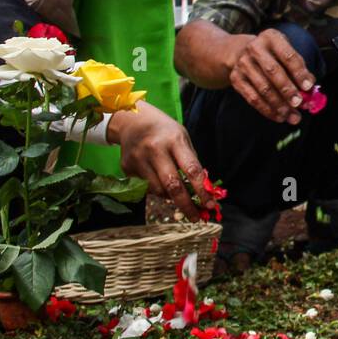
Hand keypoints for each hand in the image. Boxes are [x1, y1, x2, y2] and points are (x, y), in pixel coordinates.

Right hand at [106, 102, 215, 219]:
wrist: (132, 121)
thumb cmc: (164, 131)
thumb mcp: (182, 138)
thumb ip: (191, 163)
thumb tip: (203, 191)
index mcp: (174, 140)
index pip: (192, 170)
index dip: (202, 191)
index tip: (210, 205)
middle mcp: (155, 150)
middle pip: (173, 186)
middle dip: (186, 205)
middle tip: (196, 218)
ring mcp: (138, 159)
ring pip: (159, 191)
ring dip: (170, 196)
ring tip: (175, 190)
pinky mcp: (127, 168)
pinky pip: (146, 188)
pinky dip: (156, 189)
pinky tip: (156, 176)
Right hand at [227, 28, 315, 123]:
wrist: (239, 52)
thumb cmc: (271, 54)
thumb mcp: (285, 52)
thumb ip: (299, 68)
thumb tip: (310, 88)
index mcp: (271, 38)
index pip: (288, 56)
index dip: (299, 72)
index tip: (308, 87)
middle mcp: (254, 48)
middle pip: (273, 72)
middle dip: (287, 90)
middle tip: (299, 104)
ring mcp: (243, 64)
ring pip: (263, 88)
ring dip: (279, 105)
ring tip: (292, 117)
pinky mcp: (236, 79)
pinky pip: (252, 98)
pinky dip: (267, 110)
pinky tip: (279, 117)